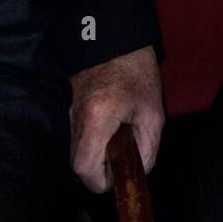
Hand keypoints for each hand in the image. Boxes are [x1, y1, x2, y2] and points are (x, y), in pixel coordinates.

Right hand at [70, 45, 164, 191]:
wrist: (115, 39)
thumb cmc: (138, 73)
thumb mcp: (153, 114)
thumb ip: (147, 149)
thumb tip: (137, 172)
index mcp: (96, 119)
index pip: (85, 169)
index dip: (103, 182)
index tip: (121, 174)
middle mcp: (75, 119)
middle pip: (78, 166)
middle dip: (100, 171)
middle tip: (124, 158)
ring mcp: (69, 114)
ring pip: (77, 153)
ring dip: (98, 157)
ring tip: (120, 140)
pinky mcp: (70, 109)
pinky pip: (79, 138)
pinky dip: (94, 143)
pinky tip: (112, 129)